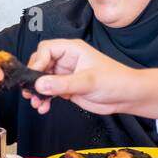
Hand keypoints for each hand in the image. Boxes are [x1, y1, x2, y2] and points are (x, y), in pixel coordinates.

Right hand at [22, 39, 157, 121]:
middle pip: (40, 64)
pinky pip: (49, 92)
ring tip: (36, 103)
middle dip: (33, 78)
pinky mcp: (66, 88)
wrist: (127, 97)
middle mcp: (66, 60)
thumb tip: (39, 84)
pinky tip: (44, 107)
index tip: (34, 77)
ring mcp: (65, 75)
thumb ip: (62, 83)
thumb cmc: (115, 81)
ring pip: (42, 80)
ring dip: (36, 92)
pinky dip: (44, 99)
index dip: (37, 61)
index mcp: (72, 50)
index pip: (46, 49)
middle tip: (30, 91)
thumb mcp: (88, 81)